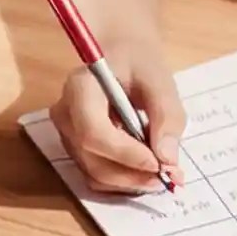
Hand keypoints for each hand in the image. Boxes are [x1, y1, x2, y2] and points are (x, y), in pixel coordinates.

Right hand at [49, 37, 186, 193]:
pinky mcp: (76, 148)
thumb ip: (166, 116)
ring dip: (131, 182)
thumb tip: (167, 159)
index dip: (125, 154)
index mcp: (80, 88)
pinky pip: (97, 175)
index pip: (93, 132)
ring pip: (94, 174)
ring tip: (163, 173)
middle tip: (170, 176)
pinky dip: (124, 180)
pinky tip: (147, 170)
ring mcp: (67, 135)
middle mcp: (66, 115)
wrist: (119, 53)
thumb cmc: (137, 61)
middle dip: (132, 175)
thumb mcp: (159, 79)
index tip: (159, 163)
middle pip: (92, 159)